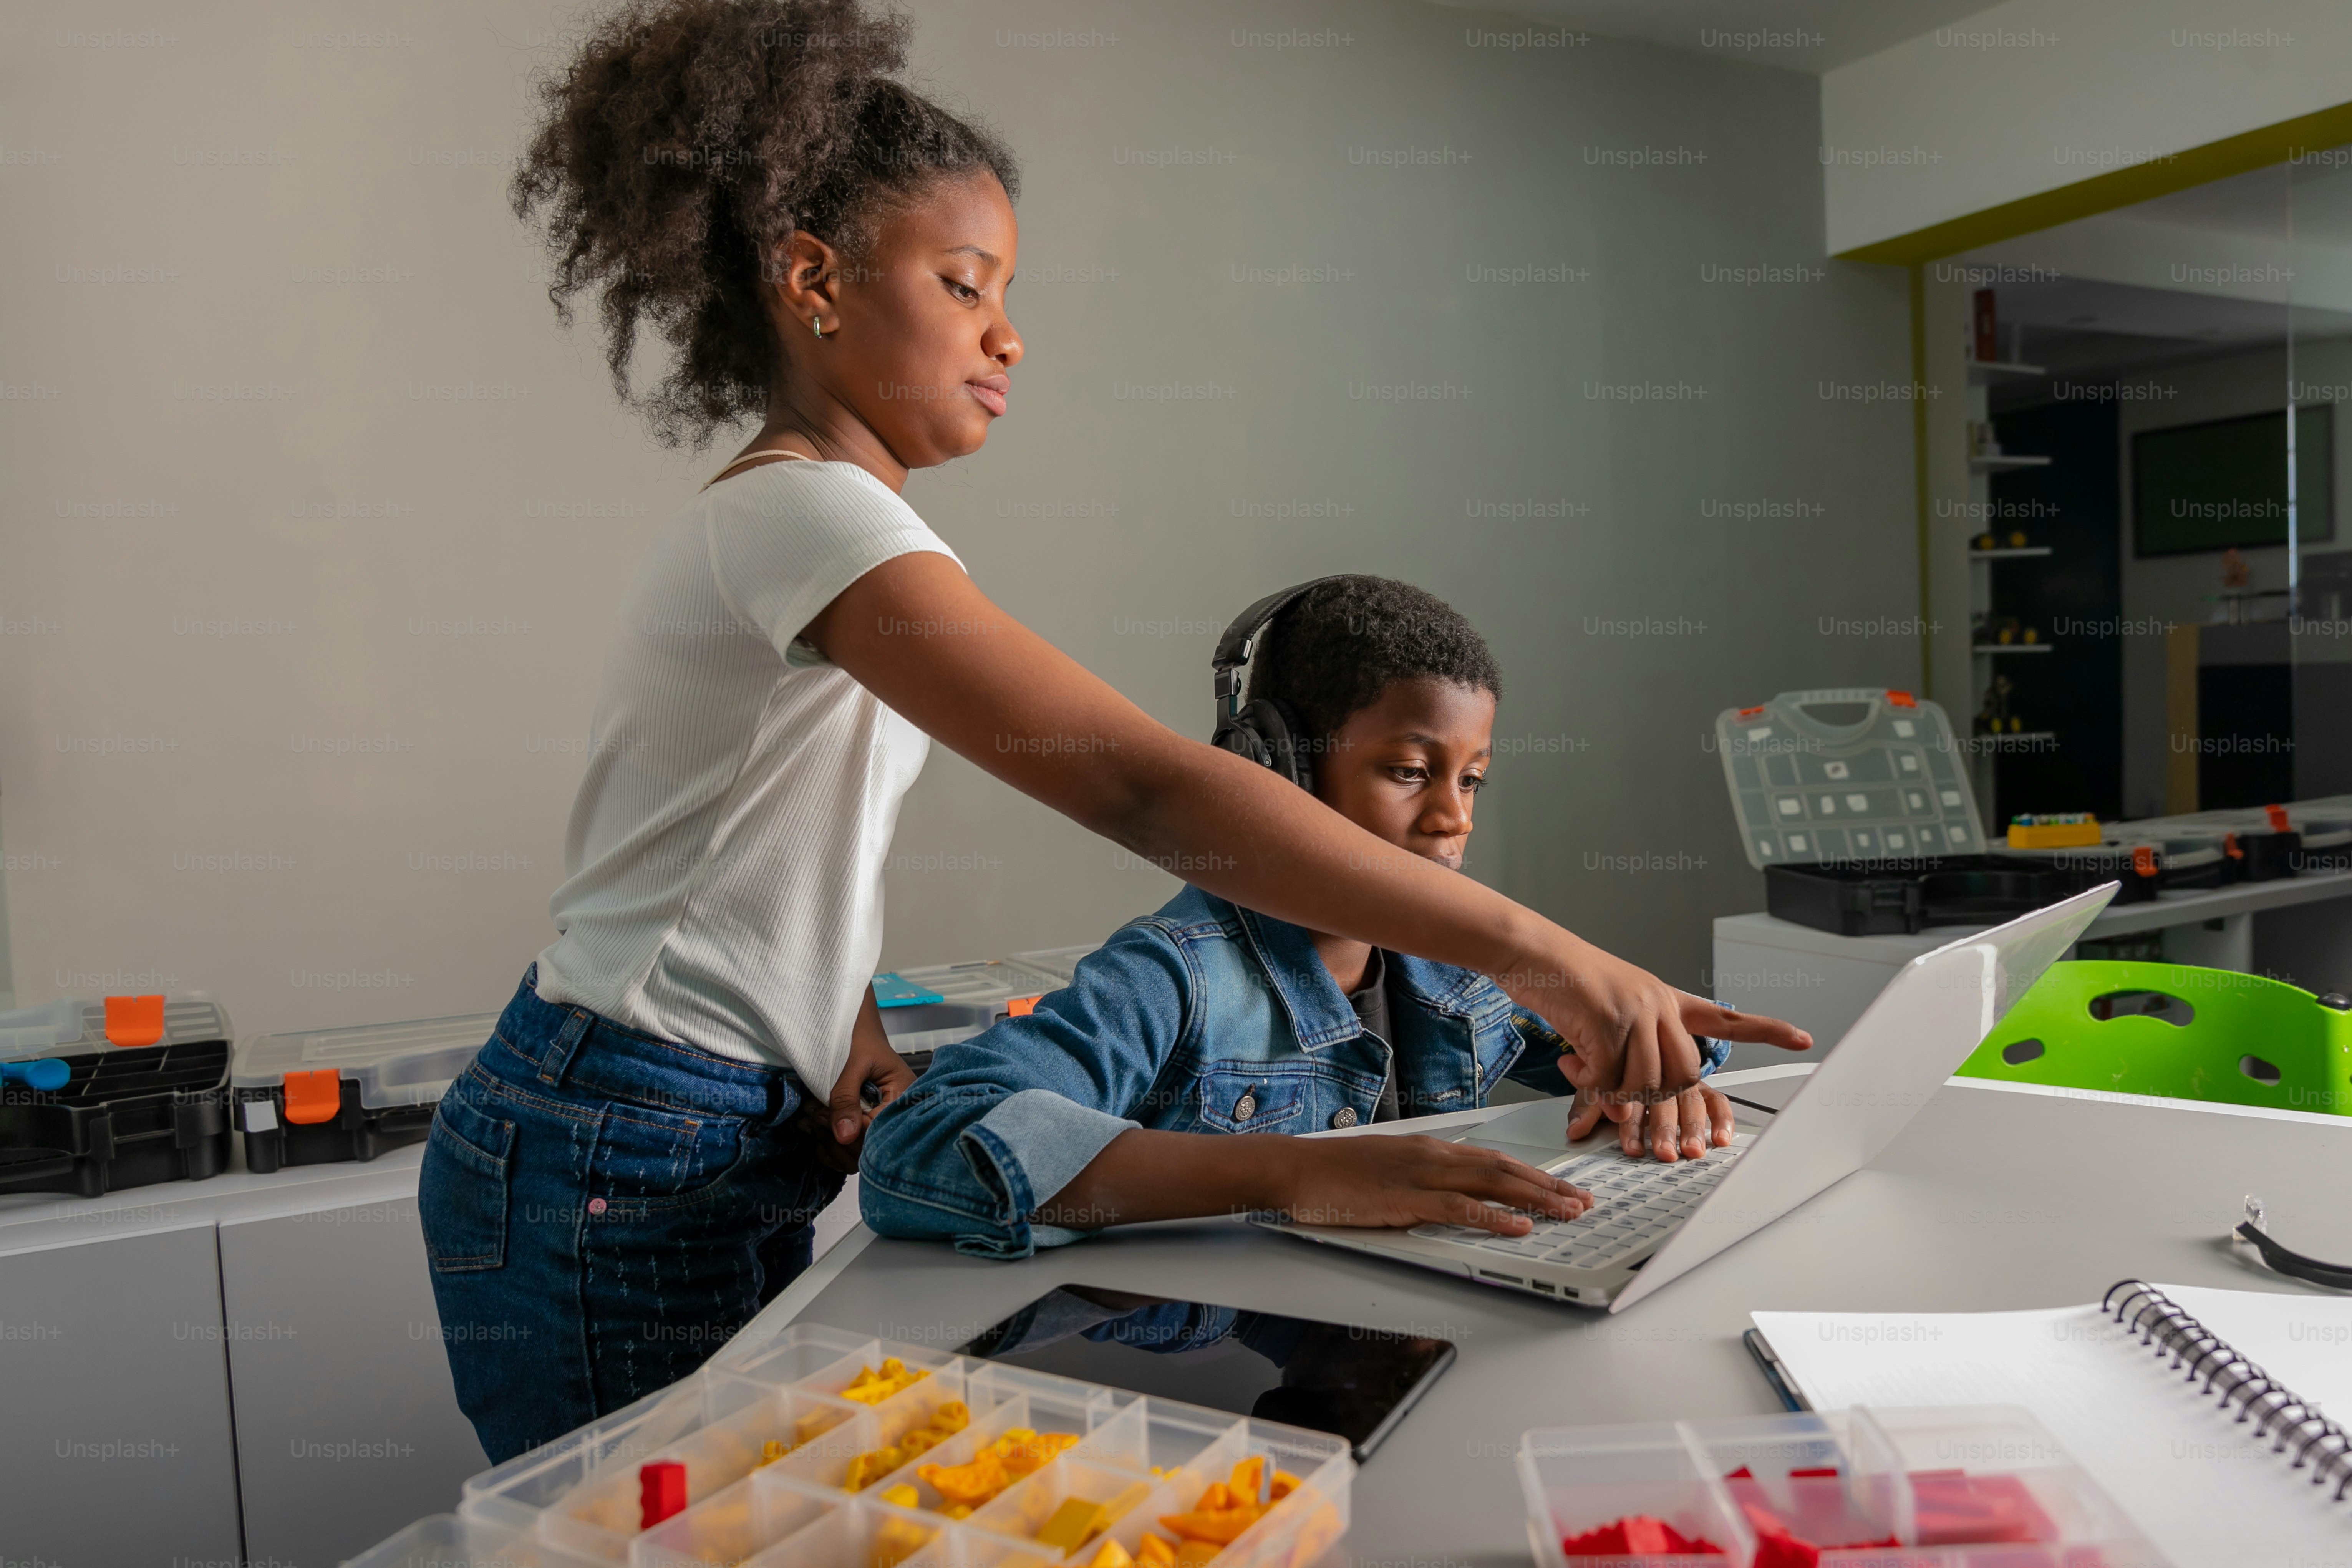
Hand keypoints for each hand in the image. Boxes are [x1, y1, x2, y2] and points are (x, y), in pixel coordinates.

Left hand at [807, 989, 914, 1172]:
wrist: (850, 1020)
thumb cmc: (857, 1033)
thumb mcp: (853, 1062)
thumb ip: (846, 1098)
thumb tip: (844, 1137)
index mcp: (902, 1097)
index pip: (878, 1133)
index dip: (849, 1131)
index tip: (822, 1113)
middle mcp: (893, 1114)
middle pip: (867, 1150)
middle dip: (835, 1138)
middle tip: (814, 1113)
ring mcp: (875, 1121)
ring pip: (854, 1155)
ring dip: (827, 1141)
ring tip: (810, 1115)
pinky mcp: (859, 1122)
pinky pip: (844, 1149)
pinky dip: (825, 1143)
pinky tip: (811, 1125)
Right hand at [1267, 1133, 1591, 1234]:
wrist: (1298, 1168)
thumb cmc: (1337, 1172)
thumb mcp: (1390, 1169)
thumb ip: (1423, 1178)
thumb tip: (1452, 1194)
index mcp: (1431, 1150)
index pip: (1495, 1160)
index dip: (1534, 1175)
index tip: (1564, 1188)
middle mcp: (1434, 1157)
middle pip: (1505, 1169)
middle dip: (1548, 1186)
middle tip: (1583, 1201)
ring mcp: (1421, 1177)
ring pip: (1492, 1184)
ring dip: (1535, 1199)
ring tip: (1567, 1212)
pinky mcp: (1406, 1200)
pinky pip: (1459, 1208)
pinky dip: (1493, 1216)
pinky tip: (1518, 1226)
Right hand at [1515, 938, 1809, 1109]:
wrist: (1534, 951)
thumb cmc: (1567, 982)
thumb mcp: (1610, 1009)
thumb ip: (1627, 1055)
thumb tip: (1625, 1107)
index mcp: (1666, 999)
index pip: (1725, 1017)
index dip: (1766, 1030)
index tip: (1803, 1038)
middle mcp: (1658, 1003)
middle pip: (1684, 1072)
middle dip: (1664, 1104)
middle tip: (1642, 1115)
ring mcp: (1634, 1011)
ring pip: (1648, 1080)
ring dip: (1623, 1100)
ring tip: (1600, 1091)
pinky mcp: (1605, 1022)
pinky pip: (1610, 1079)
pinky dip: (1595, 1088)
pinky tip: (1579, 1073)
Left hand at [1568, 1081, 1736, 1162]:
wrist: (1628, 1039)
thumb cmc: (1614, 1071)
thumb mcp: (1595, 1087)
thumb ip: (1586, 1107)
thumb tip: (1575, 1130)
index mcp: (1633, 1069)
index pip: (1633, 1097)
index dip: (1631, 1124)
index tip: (1630, 1147)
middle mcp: (1661, 1073)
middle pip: (1665, 1101)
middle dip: (1664, 1129)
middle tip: (1664, 1152)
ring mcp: (1683, 1080)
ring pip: (1691, 1102)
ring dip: (1692, 1128)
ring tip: (1691, 1149)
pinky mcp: (1703, 1089)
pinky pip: (1717, 1101)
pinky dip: (1722, 1118)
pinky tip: (1721, 1138)